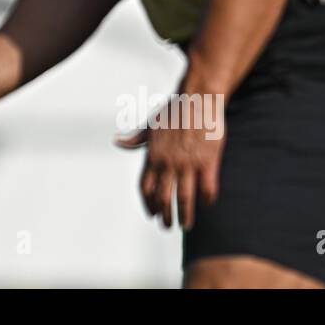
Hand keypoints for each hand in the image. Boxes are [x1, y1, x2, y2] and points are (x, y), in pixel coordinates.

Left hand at [115, 85, 224, 229]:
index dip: (148, 205)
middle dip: (164, 216)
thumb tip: (117, 142)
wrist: (197, 98)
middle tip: (167, 226)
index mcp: (153, 156)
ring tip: (186, 225)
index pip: (145, 188)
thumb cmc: (174, 110)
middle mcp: (168, 163)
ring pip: (184, 198)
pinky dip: (206, 201)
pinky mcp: (208, 162)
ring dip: (184, 215)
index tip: (152, 215)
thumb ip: (136, 139)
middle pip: (163, 198)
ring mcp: (188, 164)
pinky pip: (207, 189)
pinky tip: (207, 205)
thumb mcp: (150, 125)